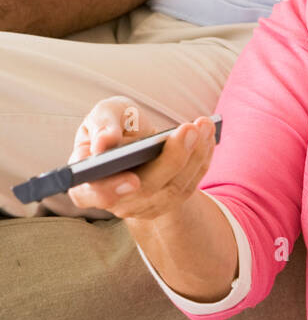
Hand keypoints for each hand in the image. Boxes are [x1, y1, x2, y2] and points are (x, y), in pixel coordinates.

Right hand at [67, 94, 216, 223]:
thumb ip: (101, 125)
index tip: (133, 180)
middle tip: (188, 129)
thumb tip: (104, 142)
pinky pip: (190, 184)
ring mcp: (146, 205)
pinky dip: (202, 157)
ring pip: (173, 189)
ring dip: (193, 155)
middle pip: (146, 190)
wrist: (135, 138)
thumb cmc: (114, 124)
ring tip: (203, 125)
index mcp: (88, 183)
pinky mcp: (170, 200)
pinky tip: (207, 134)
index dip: (110, 190)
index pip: (92, 195)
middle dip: (171, 160)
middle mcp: (117, 201)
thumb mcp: (104, 115)